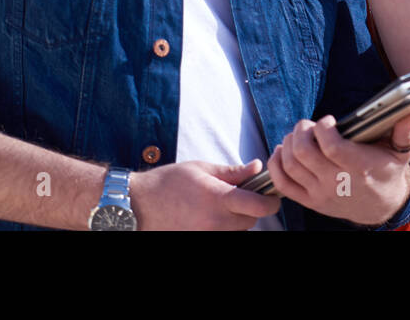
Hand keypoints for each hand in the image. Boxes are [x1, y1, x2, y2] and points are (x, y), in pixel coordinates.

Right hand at [128, 159, 281, 229]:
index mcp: (217, 198)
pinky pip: (221, 236)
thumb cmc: (168, 182)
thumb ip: (233, 172)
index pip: (258, 206)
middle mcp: (214, 222)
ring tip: (220, 204)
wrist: (137, 205)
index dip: (271, 201)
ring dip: (237, 219)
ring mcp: (206, 236)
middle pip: (250, 221)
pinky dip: (222, 228)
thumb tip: (257, 168)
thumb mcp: (201, 168)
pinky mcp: (198, 241)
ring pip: (237, 231)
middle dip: (252, 209)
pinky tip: (209, 216)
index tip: (271, 195)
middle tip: (242, 195)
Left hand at [265, 114, 409, 225]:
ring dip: (288, 143)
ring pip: (290, 165)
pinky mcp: (309, 201)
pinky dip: (275, 164)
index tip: (329, 120)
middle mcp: (337, 182)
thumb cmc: (388, 173)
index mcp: (359, 168)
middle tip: (309, 125)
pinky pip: (282, 184)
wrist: (380, 207)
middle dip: (301, 131)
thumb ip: (404, 133)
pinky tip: (282, 150)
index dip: (323, 128)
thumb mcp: (401, 153)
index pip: (331, 147)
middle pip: (303, 153)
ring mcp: (320, 193)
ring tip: (298, 134)